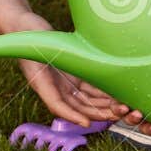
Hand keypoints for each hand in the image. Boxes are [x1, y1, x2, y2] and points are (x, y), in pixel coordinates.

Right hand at [13, 15, 148, 128]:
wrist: (27, 27)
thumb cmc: (28, 38)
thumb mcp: (32, 51)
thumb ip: (42, 59)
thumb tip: (54, 75)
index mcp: (42, 85)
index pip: (58, 106)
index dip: (72, 116)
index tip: (86, 123)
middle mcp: (56, 88)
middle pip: (78, 106)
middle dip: (96, 113)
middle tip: (116, 115)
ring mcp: (66, 82)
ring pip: (88, 100)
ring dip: (104, 106)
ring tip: (122, 108)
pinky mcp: (76, 75)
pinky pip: (92, 88)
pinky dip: (104, 93)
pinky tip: (119, 94)